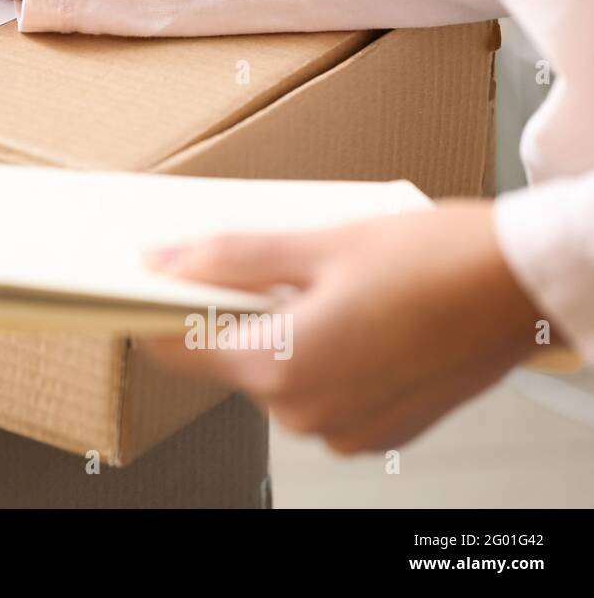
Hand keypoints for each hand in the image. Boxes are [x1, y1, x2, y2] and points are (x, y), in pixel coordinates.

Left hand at [141, 202, 545, 453]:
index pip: (178, 349)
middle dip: (233, 311)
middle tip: (263, 260)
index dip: (158, 310)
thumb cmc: (435, 260)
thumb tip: (163, 261)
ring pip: (277, 375)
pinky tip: (352, 314)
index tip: (149, 280)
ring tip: (324, 283)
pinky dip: (323, 355)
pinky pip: (321, 392)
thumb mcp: (317, 243)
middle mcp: (308, 413)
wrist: (525, 285)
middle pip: (230, 359)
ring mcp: (346, 430)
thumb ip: (229, 257)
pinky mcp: (379, 430)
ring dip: (282, 331)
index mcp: (283, 367)